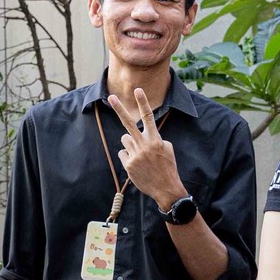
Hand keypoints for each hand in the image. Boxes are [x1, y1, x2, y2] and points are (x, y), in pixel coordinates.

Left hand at [107, 89, 187, 210]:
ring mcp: (135, 154)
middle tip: (111, 97)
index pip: (148, 117)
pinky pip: (123, 153)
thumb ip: (154, 139)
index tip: (138, 90)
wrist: (166, 188)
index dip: (143, 102)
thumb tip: (141, 135)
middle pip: (128, 123)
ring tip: (141, 155)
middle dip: (120, 109)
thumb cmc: (167, 167)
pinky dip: (128, 157)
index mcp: (156, 139)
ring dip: (130, 144)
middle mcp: (144, 144)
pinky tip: (137, 165)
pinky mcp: (128, 164)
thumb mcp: (167, 149)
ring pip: (125, 139)